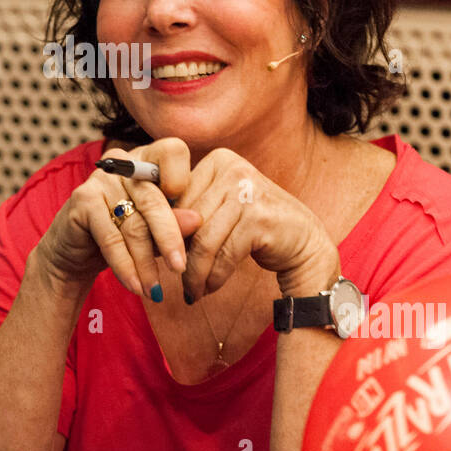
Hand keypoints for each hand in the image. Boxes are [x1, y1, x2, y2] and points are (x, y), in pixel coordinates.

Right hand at [34, 137, 200, 299]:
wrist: (77, 252)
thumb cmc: (125, 236)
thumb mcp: (155, 232)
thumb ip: (174, 223)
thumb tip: (197, 220)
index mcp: (149, 159)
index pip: (174, 152)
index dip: (184, 178)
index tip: (191, 213)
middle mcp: (125, 162)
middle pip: (155, 200)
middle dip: (169, 240)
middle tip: (180, 269)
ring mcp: (101, 178)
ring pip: (133, 225)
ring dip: (145, 263)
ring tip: (154, 290)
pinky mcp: (82, 199)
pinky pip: (111, 238)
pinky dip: (125, 266)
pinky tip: (134, 286)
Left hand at [172, 148, 339, 301]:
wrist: (302, 240)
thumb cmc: (252, 225)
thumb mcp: (218, 210)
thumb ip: (188, 213)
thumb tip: (147, 234)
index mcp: (218, 160)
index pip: (176, 198)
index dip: (165, 230)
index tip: (160, 255)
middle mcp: (233, 169)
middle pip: (188, 220)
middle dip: (178, 256)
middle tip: (174, 279)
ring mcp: (247, 192)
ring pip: (203, 241)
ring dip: (194, 273)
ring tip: (191, 291)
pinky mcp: (259, 219)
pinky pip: (223, 255)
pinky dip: (212, 278)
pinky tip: (208, 290)